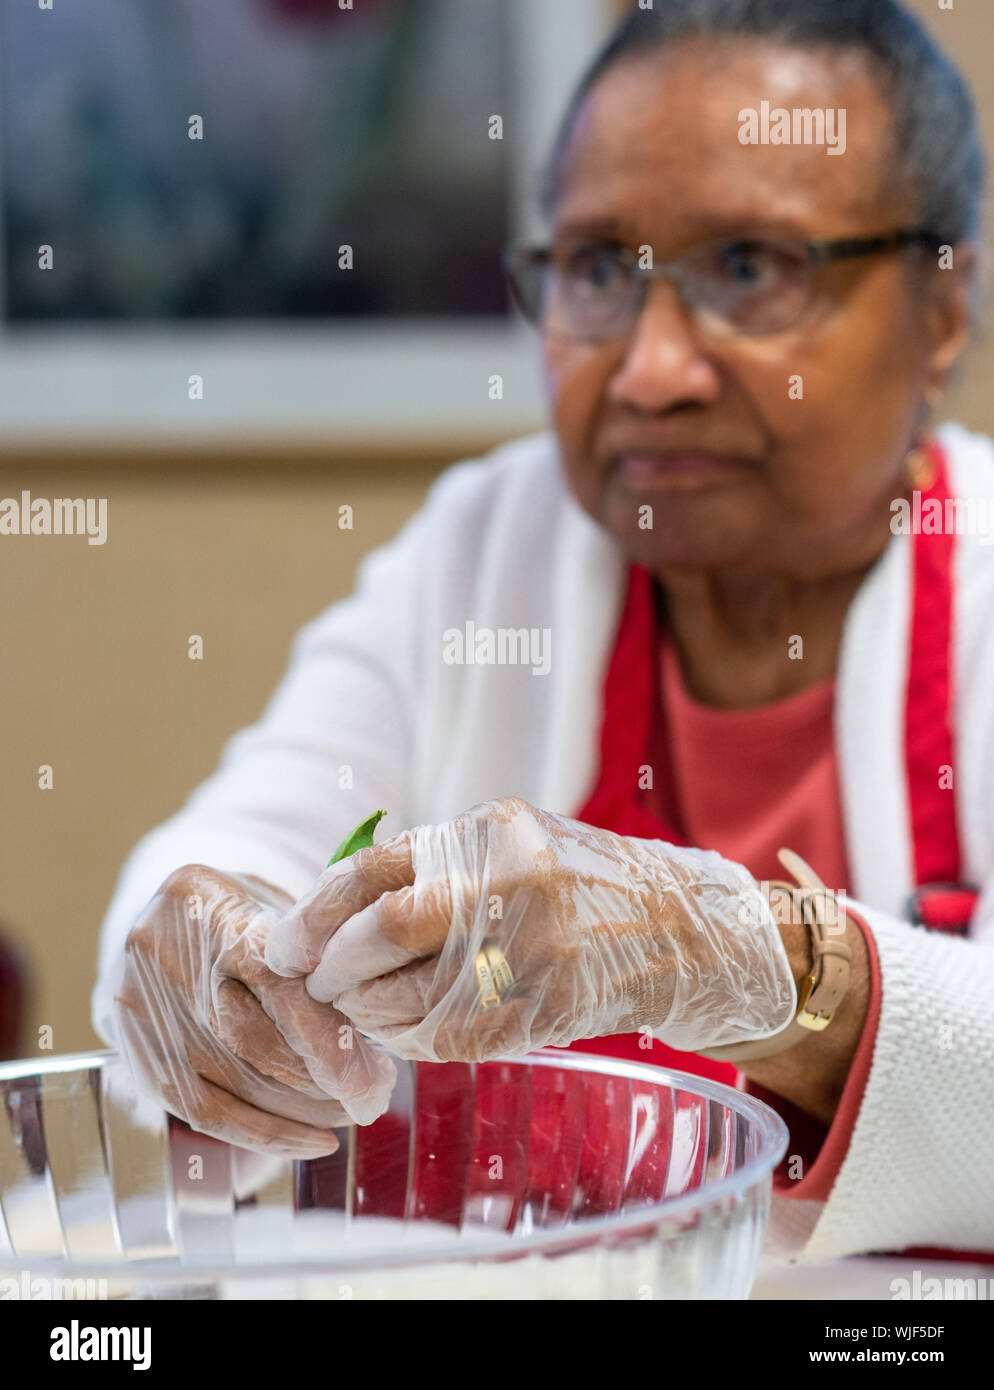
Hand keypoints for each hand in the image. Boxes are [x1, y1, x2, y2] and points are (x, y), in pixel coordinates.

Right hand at [113, 865, 395, 1154]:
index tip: (372, 1073)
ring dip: (300, 1107)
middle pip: (248, 1035)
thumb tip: (373, 1014)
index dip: (322, 1034)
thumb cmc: (243, 913)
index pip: (269, 978)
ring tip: (350, 1111)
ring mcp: (141, 1009)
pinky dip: (264, 1133)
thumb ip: (312, 948)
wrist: (165, 923)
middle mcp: (161, 953)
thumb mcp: (275, 903)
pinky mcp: (138, 1055)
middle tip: (372, 1094)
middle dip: (319, 1076)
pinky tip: (312, 1139)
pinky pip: (205, 1112)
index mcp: (205, 901)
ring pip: (231, 1079)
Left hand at [264, 797, 796, 1062]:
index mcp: (487, 834)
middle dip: (332, 969)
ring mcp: (530, 953)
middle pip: (382, 932)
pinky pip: (449, 1039)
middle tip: (314, 983)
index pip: (372, 871)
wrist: (678, 929)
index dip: (314, 913)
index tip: (284, 944)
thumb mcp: (507, 841)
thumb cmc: (574, 881)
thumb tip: (333, 913)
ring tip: (359, 1008)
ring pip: (408, 997)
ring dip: (366, 1012)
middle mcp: (507, 885)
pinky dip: (411, 1040)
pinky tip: (406, 1029)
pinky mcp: (544, 1011)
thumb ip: (431, 866)